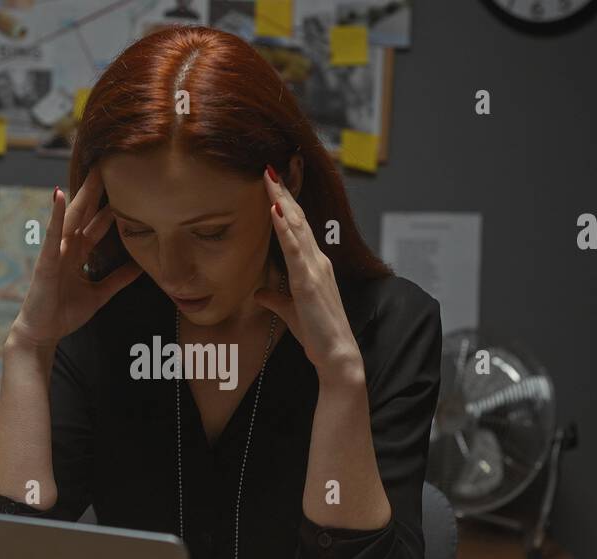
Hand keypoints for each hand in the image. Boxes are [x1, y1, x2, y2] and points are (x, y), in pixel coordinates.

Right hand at [9, 164, 141, 349]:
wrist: (42, 333)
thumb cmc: (64, 313)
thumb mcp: (99, 294)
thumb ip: (117, 279)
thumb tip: (140, 267)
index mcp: (78, 254)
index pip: (97, 224)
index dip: (111, 206)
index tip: (127, 186)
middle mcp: (67, 248)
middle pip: (86, 213)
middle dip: (99, 191)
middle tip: (113, 165)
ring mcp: (56, 252)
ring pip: (72, 218)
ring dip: (82, 194)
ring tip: (93, 171)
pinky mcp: (46, 261)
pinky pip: (52, 235)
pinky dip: (56, 215)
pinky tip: (60, 196)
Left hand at [254, 165, 363, 383]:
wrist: (336, 355)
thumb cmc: (317, 334)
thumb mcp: (290, 311)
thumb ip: (275, 298)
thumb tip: (260, 291)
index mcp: (313, 266)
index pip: (296, 228)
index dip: (284, 204)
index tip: (273, 182)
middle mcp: (317, 261)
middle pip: (297, 220)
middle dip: (284, 192)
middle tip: (271, 166)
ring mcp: (314, 269)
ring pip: (296, 228)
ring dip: (282, 201)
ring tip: (270, 177)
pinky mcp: (308, 283)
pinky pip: (295, 251)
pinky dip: (284, 230)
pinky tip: (275, 213)